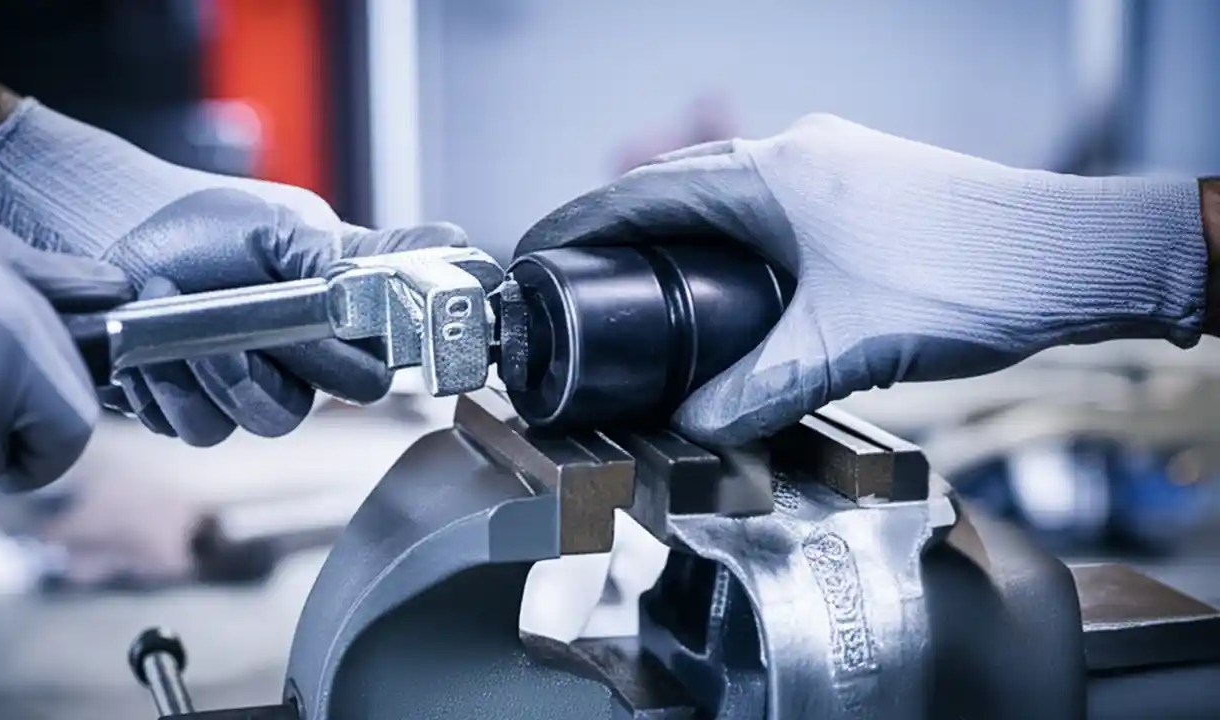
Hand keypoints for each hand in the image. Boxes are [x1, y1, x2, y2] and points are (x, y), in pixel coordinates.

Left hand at [0, 100, 466, 445]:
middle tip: (238, 316)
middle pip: (318, 405)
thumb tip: (454, 247)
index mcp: (334, 322)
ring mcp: (246, 391)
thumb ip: (363, 255)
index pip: (375, 370)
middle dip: (278, 361)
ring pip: (260, 422)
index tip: (322, 326)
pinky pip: (198, 428)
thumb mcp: (288, 227)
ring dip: (215, 372)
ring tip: (175, 315)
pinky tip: (151, 347)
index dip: (351, 358)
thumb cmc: (205, 220)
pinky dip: (169, 387)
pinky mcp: (192, 410)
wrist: (114, 229)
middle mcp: (299, 365)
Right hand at [519, 114, 1206, 444]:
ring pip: (726, 193)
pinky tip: (734, 284)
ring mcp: (833, 164)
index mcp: (772, 174)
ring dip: (679, 232)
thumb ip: (759, 390)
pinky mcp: (861, 188)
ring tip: (642, 284)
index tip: (539, 252)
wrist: (1075, 255)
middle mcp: (797, 154)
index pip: (645, 191)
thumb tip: (698, 428)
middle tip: (580, 279)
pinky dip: (731, 238)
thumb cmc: (967, 276)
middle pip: (678, 186)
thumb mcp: (844, 346)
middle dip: (621, 230)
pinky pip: (769, 204)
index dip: (582, 223)